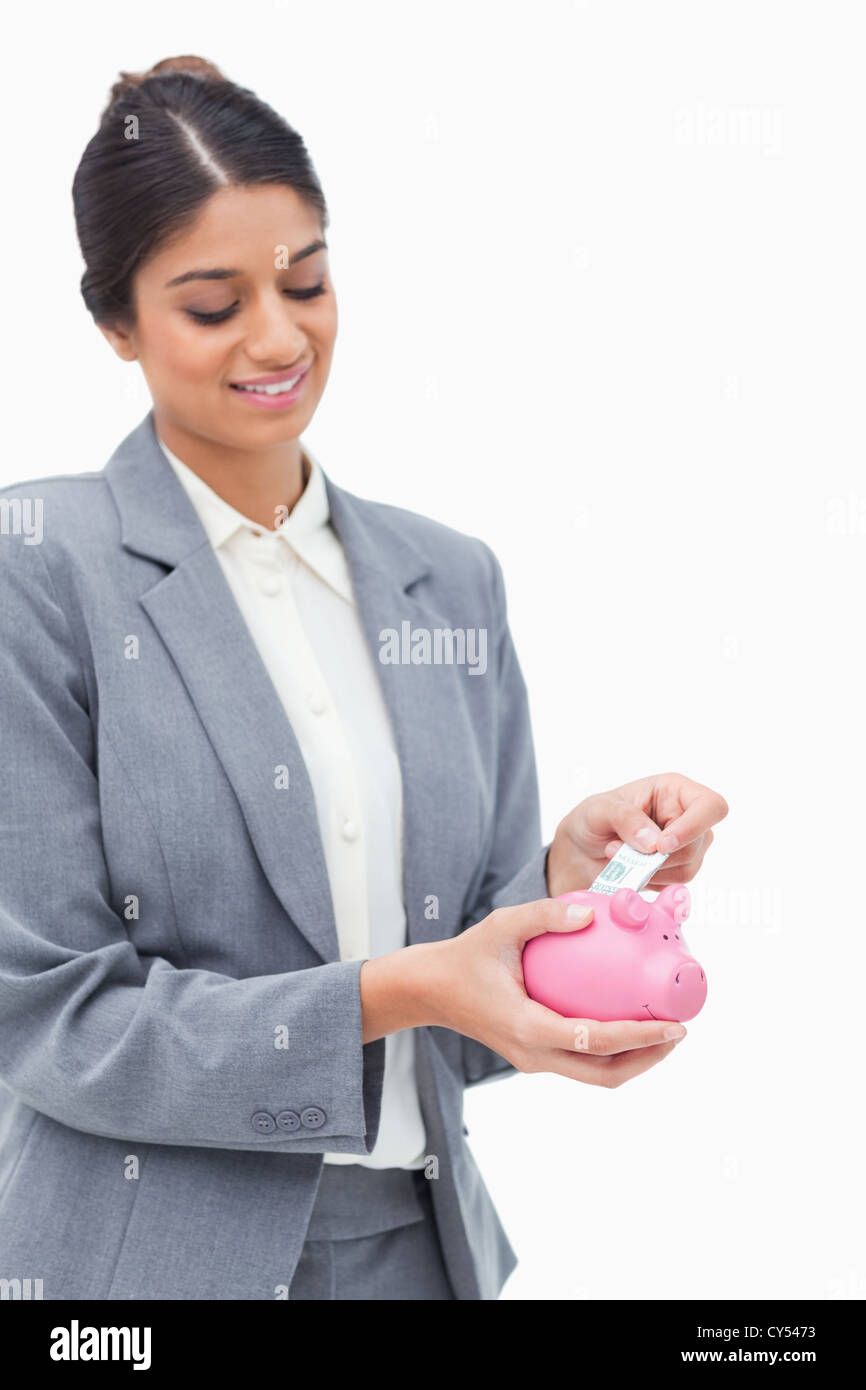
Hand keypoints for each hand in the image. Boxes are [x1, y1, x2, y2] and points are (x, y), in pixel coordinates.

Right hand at [422, 896, 686, 1087]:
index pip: (596, 1041)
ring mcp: (535, 1060)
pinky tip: (630, 1022)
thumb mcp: (502, 926)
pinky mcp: (535, 1056)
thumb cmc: (466, 956)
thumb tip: (590, 912)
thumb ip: (545, 915)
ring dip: (634, 1060)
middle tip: (679, 1029)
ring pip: (596, 1075)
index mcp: (528, 1029)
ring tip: (664, 1032)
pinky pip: (583, 1062)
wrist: (430, 990)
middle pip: (605, 1074)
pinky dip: (613, 1051)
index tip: (674, 1025)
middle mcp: (534, 1055)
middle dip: (648, 1058)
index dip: (639, 1037)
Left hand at [545, 771, 728, 897]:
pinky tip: (629, 870)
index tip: (662, 845)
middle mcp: (687, 817)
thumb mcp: (599, 810)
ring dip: (649, 869)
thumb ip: (625, 819)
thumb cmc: (592, 820)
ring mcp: (686, 846)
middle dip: (657, 855)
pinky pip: (675, 885)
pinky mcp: (676, 871)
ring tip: (618, 857)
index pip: (711, 806)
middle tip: (616, 849)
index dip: (694, 826)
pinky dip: (649, 881)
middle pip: (698, 844)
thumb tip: (654, 842)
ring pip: (688, 868)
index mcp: (674, 791)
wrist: (580, 851)